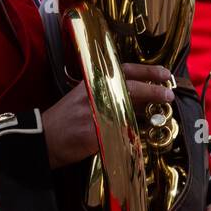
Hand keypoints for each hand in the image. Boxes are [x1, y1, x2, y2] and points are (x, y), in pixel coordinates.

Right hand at [41, 64, 174, 168]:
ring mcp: (94, 114)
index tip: (165, 73)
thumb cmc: (65, 118)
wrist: (41, 138)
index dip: (147, 71)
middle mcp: (94, 94)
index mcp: (93, 82)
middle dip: (153, 91)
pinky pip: (120, 135)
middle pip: (131, 89)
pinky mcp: (94, 134)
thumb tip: (139, 98)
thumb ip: (108, 94)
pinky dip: (130, 137)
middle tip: (169, 94)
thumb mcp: (84, 97)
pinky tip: (137, 139)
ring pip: (129, 113)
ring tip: (159, 117)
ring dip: (146, 116)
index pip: (124, 71)